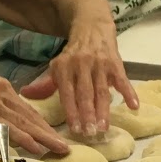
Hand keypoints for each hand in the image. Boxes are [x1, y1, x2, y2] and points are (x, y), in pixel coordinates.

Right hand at [0, 78, 68, 154]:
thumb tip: (9, 129)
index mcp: (0, 86)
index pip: (27, 108)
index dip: (43, 124)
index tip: (55, 137)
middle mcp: (0, 90)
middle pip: (30, 115)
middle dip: (49, 132)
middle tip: (66, 146)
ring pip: (23, 122)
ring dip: (43, 138)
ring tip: (59, 150)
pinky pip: (8, 129)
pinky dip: (24, 140)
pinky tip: (36, 148)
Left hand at [26, 2, 135, 136]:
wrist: (92, 27)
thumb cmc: (73, 54)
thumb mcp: (57, 66)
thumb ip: (45, 83)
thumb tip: (26, 94)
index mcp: (64, 67)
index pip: (67, 93)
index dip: (71, 111)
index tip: (75, 129)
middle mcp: (81, 65)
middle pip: (85, 93)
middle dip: (87, 114)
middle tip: (90, 133)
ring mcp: (100, 64)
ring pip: (102, 90)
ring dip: (104, 110)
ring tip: (104, 127)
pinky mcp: (116, 63)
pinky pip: (123, 80)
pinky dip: (129, 93)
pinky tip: (134, 107)